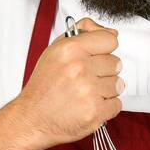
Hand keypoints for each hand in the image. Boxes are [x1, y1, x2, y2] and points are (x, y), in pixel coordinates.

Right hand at [0, 18, 122, 149]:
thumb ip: (83, 33)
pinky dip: (106, 107)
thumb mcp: (56, 51)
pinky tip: (88, 105)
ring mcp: (89, 91)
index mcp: (70, 49)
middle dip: (104, 71)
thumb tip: (111, 31)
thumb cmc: (44, 86)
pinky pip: (117, 104)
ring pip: (118, 84)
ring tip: (86, 93)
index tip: (97, 56)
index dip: (105, 49)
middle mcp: (80, 68)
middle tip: (86, 78)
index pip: (110, 39)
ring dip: (106, 90)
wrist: (32, 119)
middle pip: (116, 63)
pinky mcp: (95, 112)